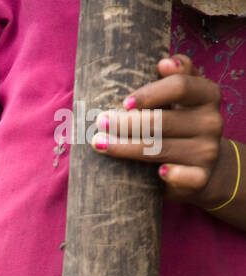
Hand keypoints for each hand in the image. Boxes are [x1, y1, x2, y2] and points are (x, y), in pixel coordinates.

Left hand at [91, 54, 228, 207]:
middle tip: (100, 123)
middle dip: (126, 123)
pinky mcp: (201, 177)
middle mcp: (211, 121)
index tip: (124, 102)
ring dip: (126, 148)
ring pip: (162, 149)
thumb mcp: (186, 95)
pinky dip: (172, 175)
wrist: (205, 166)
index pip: (179, 87)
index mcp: (207, 94)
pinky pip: (186, 177)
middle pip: (163, 121)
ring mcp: (207, 151)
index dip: (150, 93)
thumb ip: (179, 74)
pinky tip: (158, 174)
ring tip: (100, 144)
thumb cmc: (183, 123)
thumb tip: (164, 62)